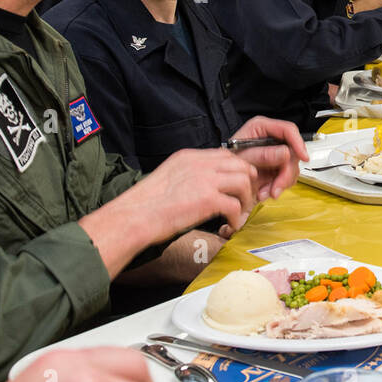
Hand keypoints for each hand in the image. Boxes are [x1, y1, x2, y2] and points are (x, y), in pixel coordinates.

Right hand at [121, 148, 259, 240]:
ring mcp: (205, 180)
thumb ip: (189, 174)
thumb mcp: (168, 176)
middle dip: (248, 183)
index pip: (226, 155)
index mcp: (189, 157)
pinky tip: (230, 226)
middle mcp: (200, 164)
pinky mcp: (208, 199)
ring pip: (243, 182)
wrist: (133, 217)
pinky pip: (236, 206)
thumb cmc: (146, 204)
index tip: (239, 185)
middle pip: (240, 164)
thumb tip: (206, 185)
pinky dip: (237, 218)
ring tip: (239, 213)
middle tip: (245, 200)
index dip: (237, 170)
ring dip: (245, 200)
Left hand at [228, 115, 309, 198]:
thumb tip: (284, 153)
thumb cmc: (226, 165)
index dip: (298, 143)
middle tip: (277, 186)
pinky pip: (287, 177)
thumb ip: (263, 155)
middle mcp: (271, 139)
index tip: (303, 157)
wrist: (224, 182)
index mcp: (261, 128)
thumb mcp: (242, 159)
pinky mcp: (277, 167)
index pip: (288, 130)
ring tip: (266, 191)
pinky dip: (278, 186)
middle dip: (286, 172)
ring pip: (292, 166)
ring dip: (281, 182)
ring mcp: (275, 154)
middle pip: (292, 152)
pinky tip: (266, 190)